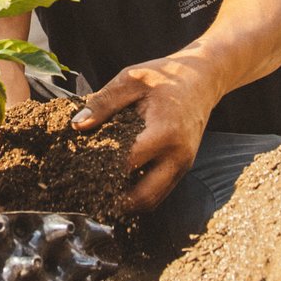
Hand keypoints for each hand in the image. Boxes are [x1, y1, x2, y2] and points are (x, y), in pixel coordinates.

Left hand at [72, 54, 218, 213]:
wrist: (203, 78)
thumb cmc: (167, 76)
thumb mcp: (131, 80)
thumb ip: (104, 103)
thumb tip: (77, 125)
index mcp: (164, 133)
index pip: (127, 165)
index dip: (101, 171)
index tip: (79, 172)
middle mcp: (178, 155)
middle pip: (144, 196)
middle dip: (115, 202)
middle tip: (89, 197)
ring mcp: (183, 164)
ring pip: (153, 200)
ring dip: (128, 203)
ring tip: (101, 196)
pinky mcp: (183, 167)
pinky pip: (160, 191)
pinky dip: (140, 195)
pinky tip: (120, 186)